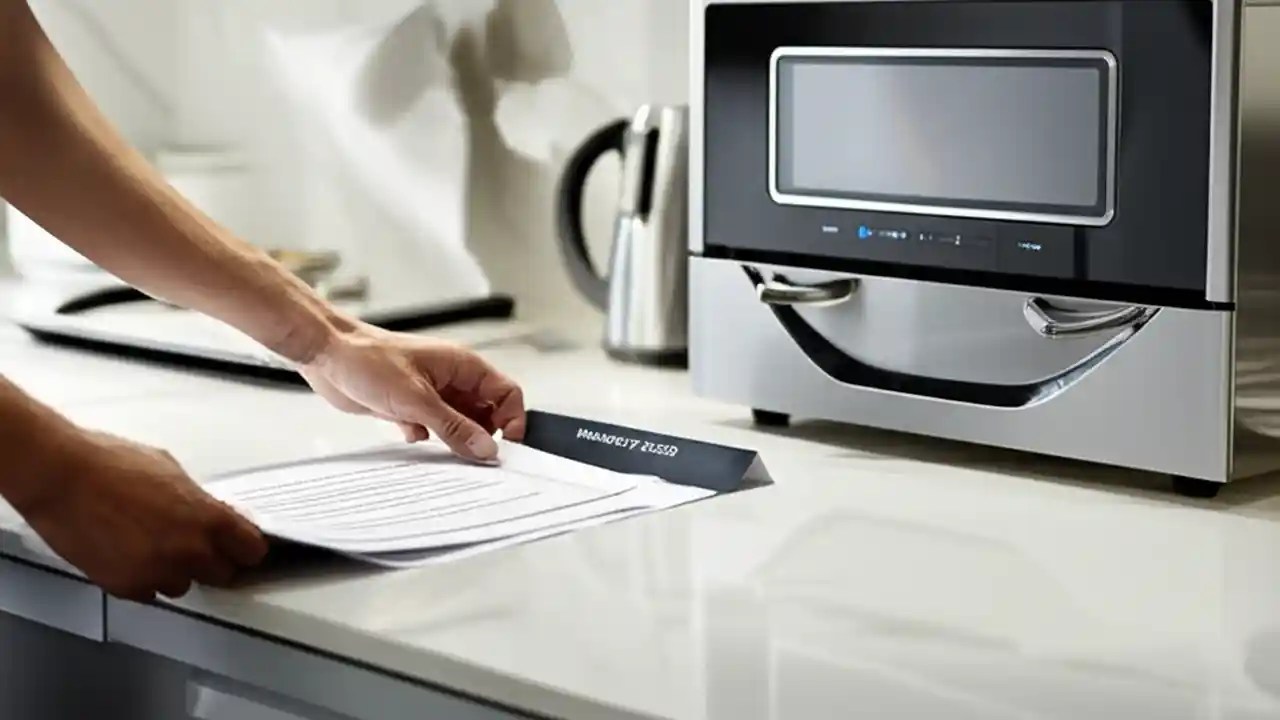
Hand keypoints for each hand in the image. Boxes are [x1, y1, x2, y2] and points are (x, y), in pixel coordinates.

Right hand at [14, 430, 268, 600]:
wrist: (62, 477)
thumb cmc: (113, 464)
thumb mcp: (172, 472)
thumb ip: (199, 502)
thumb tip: (213, 516)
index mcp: (207, 518)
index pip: (251, 550)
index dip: (245, 548)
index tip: (239, 548)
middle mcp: (189, 551)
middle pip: (222, 574)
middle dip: (212, 562)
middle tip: (193, 547)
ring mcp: (158, 572)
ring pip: (183, 586)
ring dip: (174, 572)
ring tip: (150, 546)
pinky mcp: (126, 587)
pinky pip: (149, 593)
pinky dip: (143, 580)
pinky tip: (128, 556)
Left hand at [299, 324, 525, 461]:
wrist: (326, 355)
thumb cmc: (368, 359)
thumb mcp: (417, 400)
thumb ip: (454, 427)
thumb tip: (486, 450)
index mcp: (463, 366)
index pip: (506, 394)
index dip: (511, 421)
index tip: (503, 448)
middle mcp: (451, 379)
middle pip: (486, 413)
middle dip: (481, 436)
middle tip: (470, 457)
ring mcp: (431, 393)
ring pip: (458, 424)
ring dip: (452, 439)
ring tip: (439, 447)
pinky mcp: (409, 406)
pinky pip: (432, 429)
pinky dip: (425, 438)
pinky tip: (409, 433)